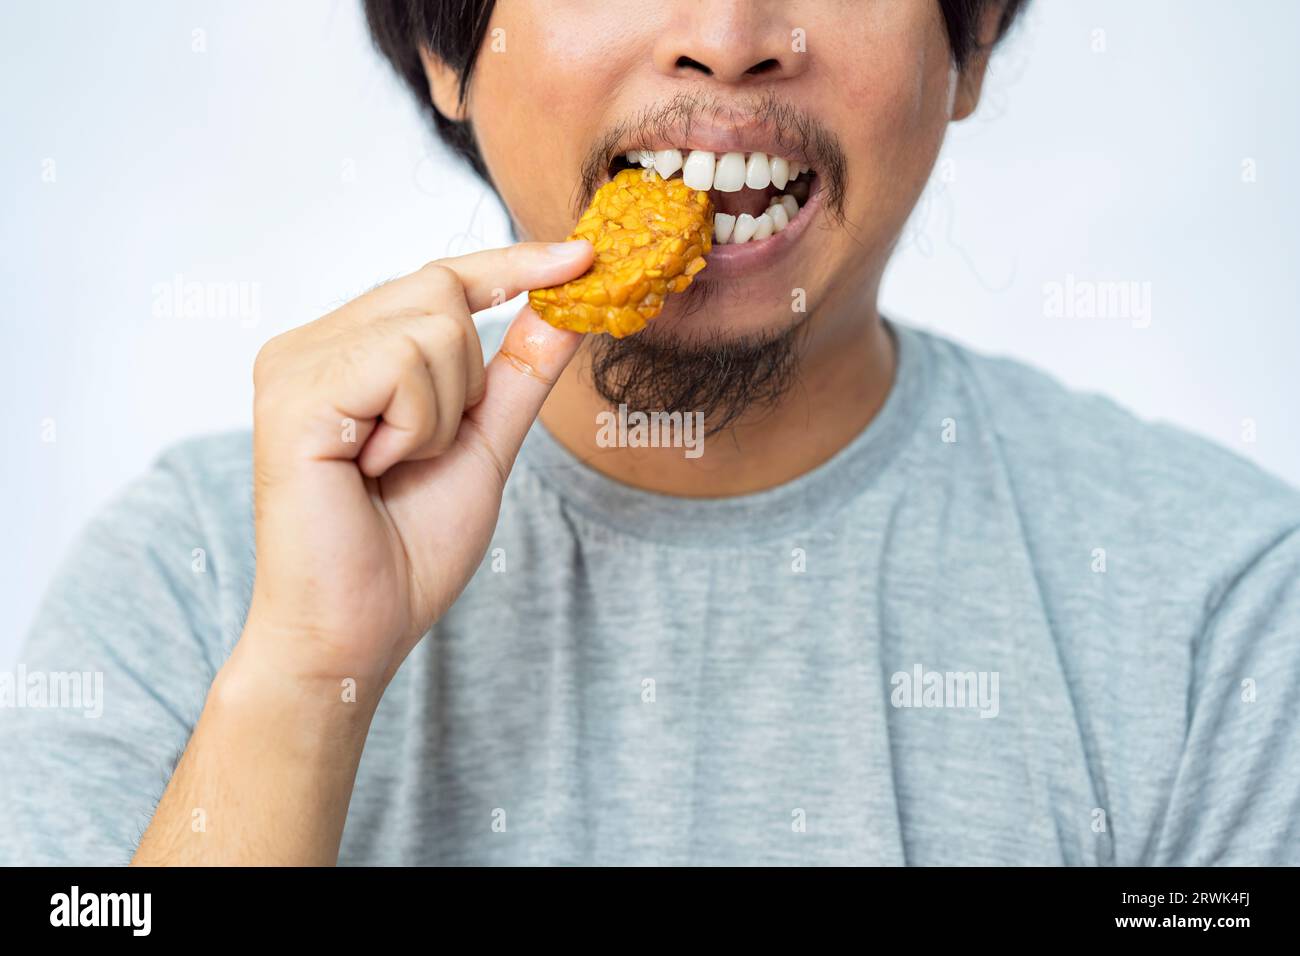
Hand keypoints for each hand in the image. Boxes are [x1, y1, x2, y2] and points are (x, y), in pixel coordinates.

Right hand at [241, 240, 592, 692]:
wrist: (357, 630)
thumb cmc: (407, 549)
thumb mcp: (484, 444)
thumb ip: (519, 373)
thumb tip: (568, 308)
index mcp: (346, 351)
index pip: (439, 279)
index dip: (513, 263)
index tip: (583, 256)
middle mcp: (310, 344)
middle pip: (441, 290)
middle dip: (466, 380)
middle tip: (420, 452)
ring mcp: (293, 363)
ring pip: (432, 324)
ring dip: (441, 413)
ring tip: (390, 467)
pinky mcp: (292, 393)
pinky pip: (402, 363)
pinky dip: (417, 426)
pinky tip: (371, 470)